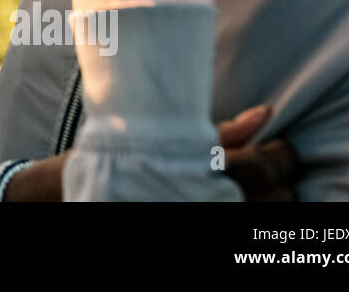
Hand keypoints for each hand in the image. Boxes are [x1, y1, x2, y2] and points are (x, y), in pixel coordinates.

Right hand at [0, 105, 297, 201]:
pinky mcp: (192, 234)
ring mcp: (195, 217)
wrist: (66, 193)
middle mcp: (200, 200)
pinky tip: (231, 200)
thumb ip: (220, 131)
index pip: (264, 168)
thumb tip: (266, 114)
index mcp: (194, 169)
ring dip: (265, 201)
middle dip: (277, 181)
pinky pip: (235, 226)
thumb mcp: (162, 135)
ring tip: (252, 188)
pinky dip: (242, 212)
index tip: (281, 147)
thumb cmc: (113, 154)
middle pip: (274, 198)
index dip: (282, 156)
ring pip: (260, 217)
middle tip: (266, 166)